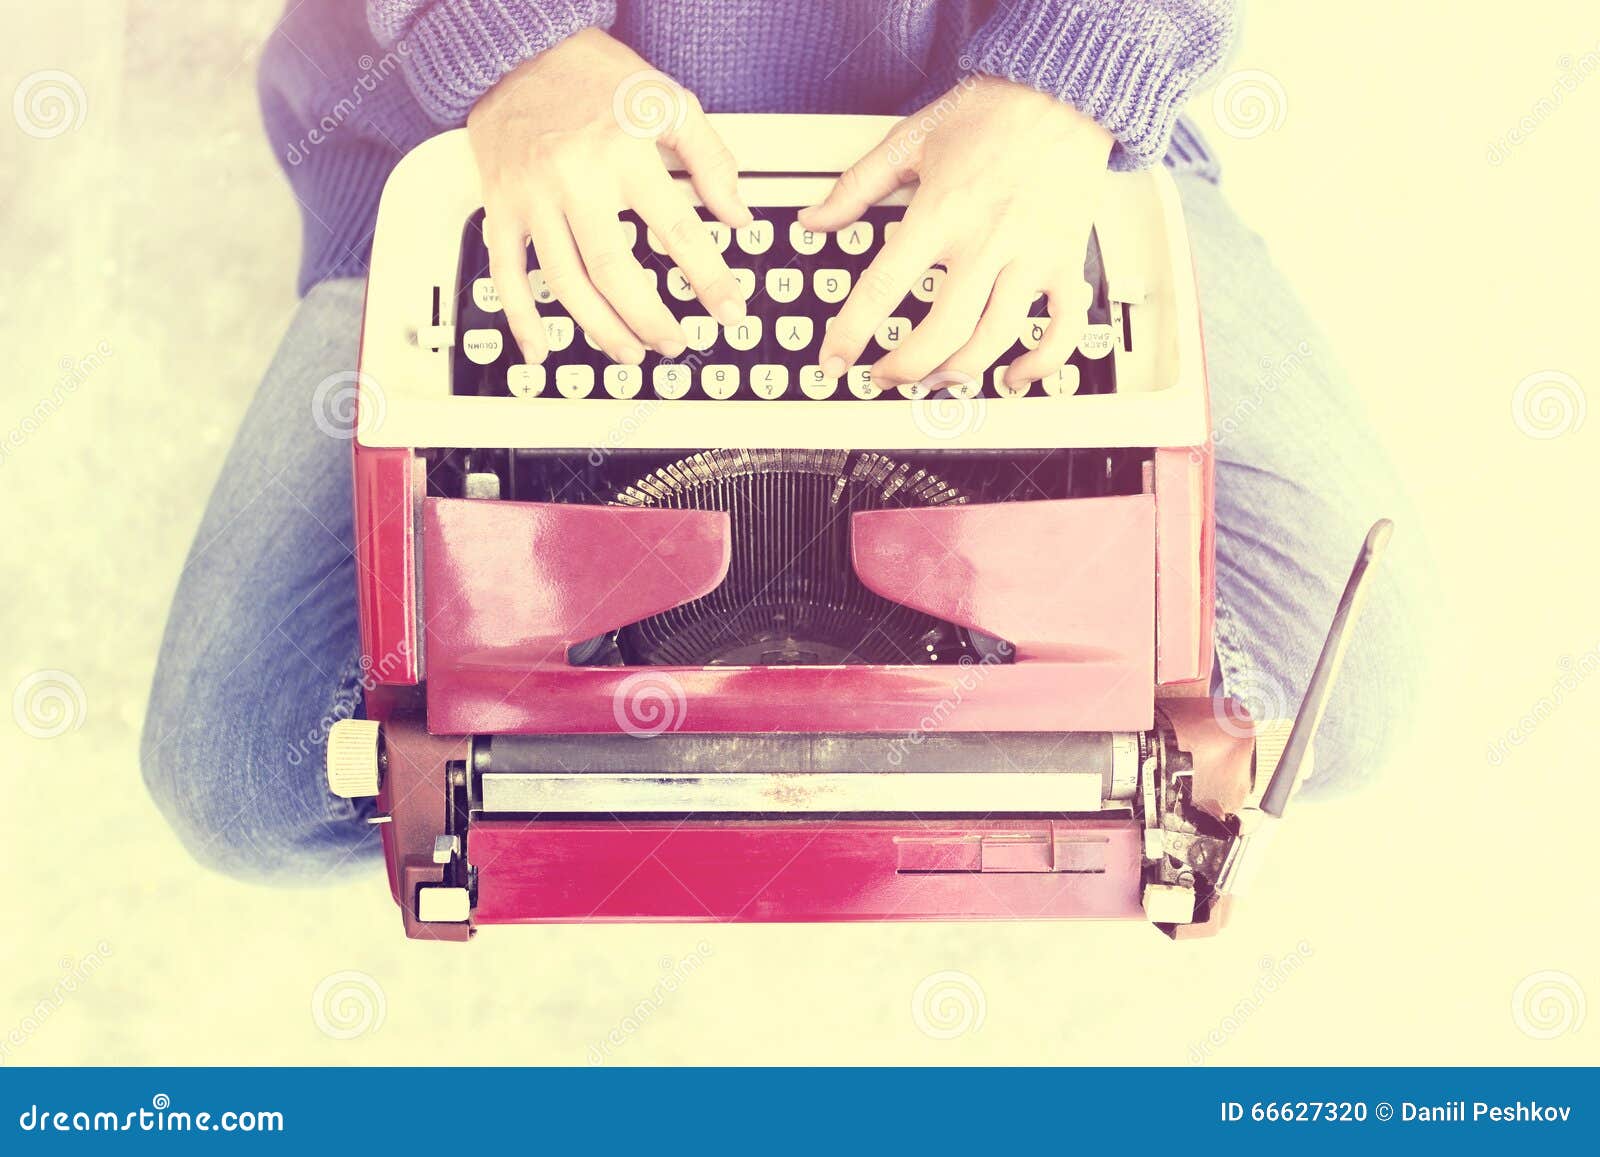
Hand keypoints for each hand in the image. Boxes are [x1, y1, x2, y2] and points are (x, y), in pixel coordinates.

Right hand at [467, 28, 750, 364]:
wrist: (517, 48)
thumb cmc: (593, 74)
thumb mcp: (669, 100)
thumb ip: (710, 159)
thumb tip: (737, 215)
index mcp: (623, 154)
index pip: (677, 231)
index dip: (708, 278)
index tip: (729, 309)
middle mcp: (575, 180)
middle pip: (616, 272)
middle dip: (651, 319)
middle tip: (675, 342)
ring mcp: (533, 199)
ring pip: (567, 284)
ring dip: (601, 328)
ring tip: (630, 351)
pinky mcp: (501, 208)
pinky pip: (506, 274)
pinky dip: (521, 318)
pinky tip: (540, 348)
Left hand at [801, 75, 1112, 389]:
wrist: (1061, 90)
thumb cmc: (989, 112)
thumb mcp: (909, 141)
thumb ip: (856, 186)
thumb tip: (814, 220)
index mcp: (941, 211)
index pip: (883, 287)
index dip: (851, 334)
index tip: (834, 360)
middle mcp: (986, 239)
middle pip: (941, 330)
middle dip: (905, 368)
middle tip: (884, 376)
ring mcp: (1030, 255)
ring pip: (994, 338)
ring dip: (958, 373)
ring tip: (934, 379)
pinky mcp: (1065, 261)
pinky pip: (1062, 327)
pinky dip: (1041, 363)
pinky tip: (1014, 376)